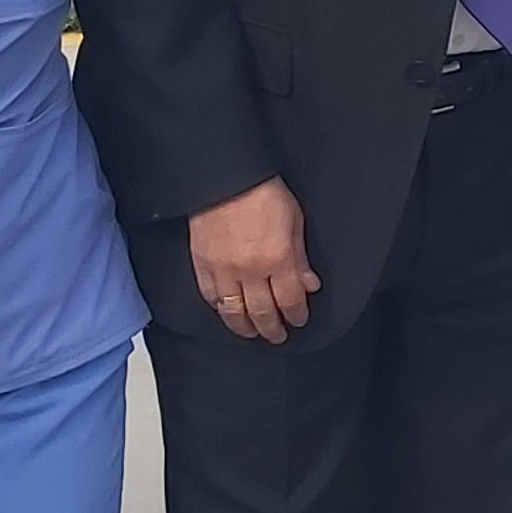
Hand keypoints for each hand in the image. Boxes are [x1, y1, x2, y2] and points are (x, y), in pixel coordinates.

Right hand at [189, 177, 319, 343]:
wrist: (226, 176)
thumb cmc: (262, 191)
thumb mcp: (295, 220)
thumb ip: (301, 257)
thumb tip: (309, 284)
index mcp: (277, 259)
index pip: (290, 301)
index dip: (297, 315)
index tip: (299, 320)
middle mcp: (250, 271)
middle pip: (264, 313)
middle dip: (273, 329)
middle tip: (278, 336)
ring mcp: (223, 270)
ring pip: (234, 312)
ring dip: (246, 327)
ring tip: (253, 333)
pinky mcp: (202, 264)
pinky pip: (210, 296)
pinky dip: (220, 309)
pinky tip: (228, 313)